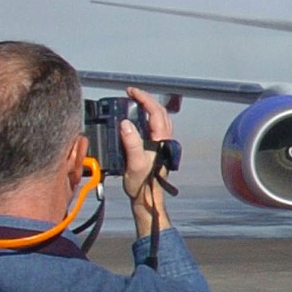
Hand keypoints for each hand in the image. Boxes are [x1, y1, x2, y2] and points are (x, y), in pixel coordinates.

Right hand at [119, 87, 173, 229]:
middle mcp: (164, 140)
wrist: (147, 199)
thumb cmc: (142, 185)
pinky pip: (155, 127)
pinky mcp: (157, 149)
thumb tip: (126, 123)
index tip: (131, 92)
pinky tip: (137, 120)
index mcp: (161, 140)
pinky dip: (147, 118)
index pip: (156, 112)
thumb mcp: (134, 163)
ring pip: (160, 119)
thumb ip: (132, 143)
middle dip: (146, 100)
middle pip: (160, 112)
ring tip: (134, 103)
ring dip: (148, 108)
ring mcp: (162, 144)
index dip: (144, 98)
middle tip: (131, 94)